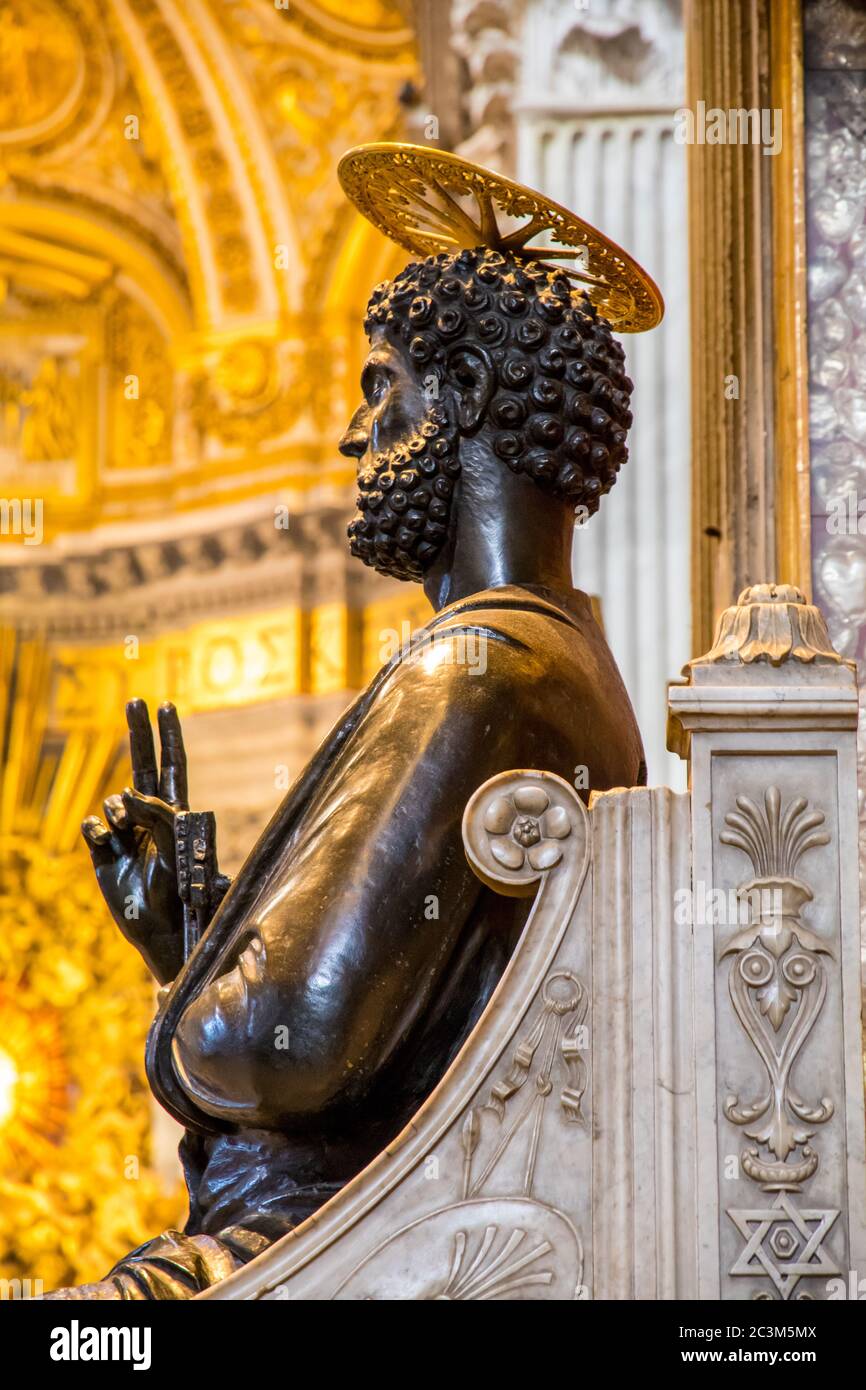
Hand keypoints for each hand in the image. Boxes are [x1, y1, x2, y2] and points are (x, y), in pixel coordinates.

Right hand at [82, 699, 188, 983]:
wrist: (163, 929)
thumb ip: (159, 815)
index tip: (167, 706)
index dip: (169, 737)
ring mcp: (126, 833)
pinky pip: (93, 826)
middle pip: (143, 767)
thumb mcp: (179, 848)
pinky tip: (109, 846)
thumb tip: (129, 792)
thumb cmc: (181, 892)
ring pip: (114, 803)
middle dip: (139, 734)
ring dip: (119, 814)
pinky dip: (98, 831)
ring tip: (129, 838)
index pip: (173, 767)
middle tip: (136, 700)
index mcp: (175, 814)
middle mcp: (150, 819)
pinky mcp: (103, 852)